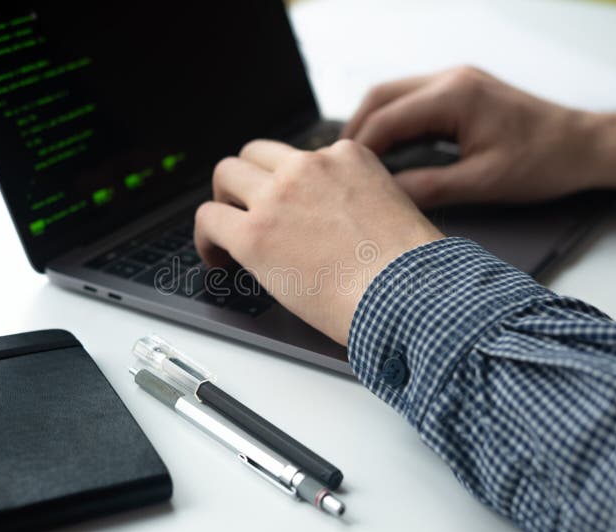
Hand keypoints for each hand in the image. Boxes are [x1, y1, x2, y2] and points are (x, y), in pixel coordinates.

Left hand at [194, 139, 442, 344]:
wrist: (407, 295)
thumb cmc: (410, 269)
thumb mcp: (392, 209)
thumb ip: (359, 199)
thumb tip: (333, 222)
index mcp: (348, 157)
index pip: (300, 156)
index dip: (286, 182)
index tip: (284, 206)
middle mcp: (309, 166)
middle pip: (255, 153)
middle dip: (247, 181)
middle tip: (247, 210)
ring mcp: (278, 197)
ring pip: (225, 174)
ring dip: (224, 201)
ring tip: (227, 232)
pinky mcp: (254, 234)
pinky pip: (208, 219)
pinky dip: (206, 238)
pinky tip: (217, 258)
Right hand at [342, 67, 615, 207]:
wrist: (585, 145)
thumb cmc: (545, 160)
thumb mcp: (483, 182)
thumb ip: (429, 187)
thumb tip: (387, 197)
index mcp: (456, 96)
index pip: (387, 119)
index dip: (360, 149)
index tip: (345, 177)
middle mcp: (452, 80)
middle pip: (381, 96)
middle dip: (356, 130)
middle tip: (341, 166)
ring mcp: (456, 82)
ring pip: (393, 95)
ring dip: (372, 124)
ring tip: (359, 160)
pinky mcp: (462, 91)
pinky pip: (412, 100)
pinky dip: (393, 122)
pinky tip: (388, 149)